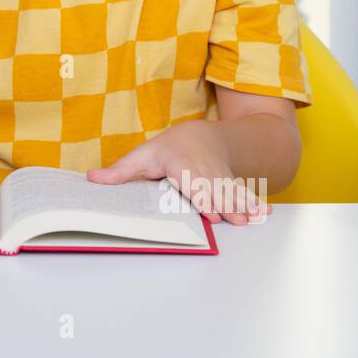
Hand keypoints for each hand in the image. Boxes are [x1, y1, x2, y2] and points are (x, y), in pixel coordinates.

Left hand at [86, 120, 271, 225]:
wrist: (200, 136)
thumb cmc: (167, 150)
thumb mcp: (142, 156)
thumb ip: (119, 171)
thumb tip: (91, 179)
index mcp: (180, 165)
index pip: (192, 182)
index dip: (202, 197)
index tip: (211, 212)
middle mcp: (203, 171)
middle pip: (215, 190)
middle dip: (227, 205)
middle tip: (238, 220)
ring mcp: (219, 177)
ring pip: (232, 192)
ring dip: (244, 205)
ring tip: (254, 218)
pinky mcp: (231, 183)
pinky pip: (244, 192)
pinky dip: (256, 201)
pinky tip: (266, 212)